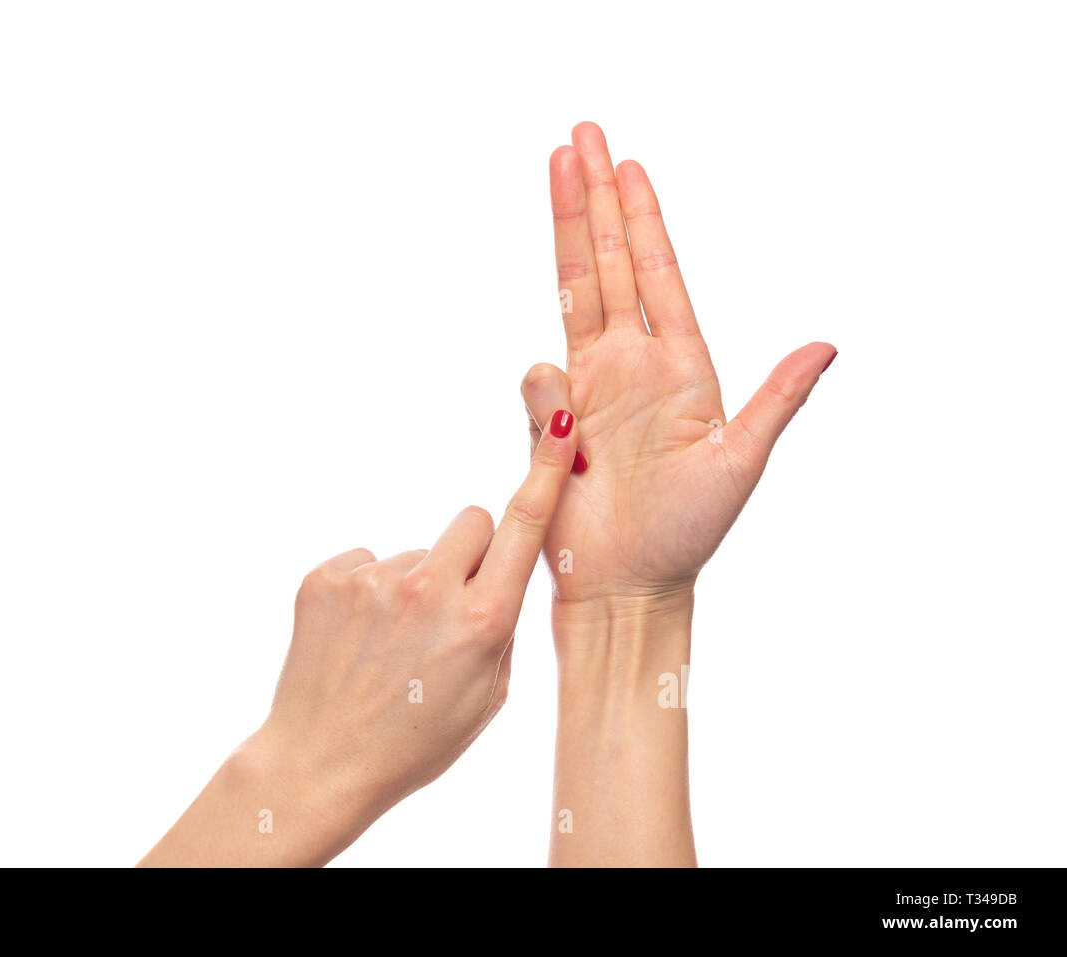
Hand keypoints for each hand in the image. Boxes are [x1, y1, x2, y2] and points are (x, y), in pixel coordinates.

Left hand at [141, 408, 579, 865]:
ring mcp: (372, 581)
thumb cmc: (414, 742)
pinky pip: (365, 562)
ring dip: (411, 587)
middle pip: (472, 520)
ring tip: (386, 648)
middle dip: (471, 553)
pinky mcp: (325, 579)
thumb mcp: (487, 698)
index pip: (524, 527)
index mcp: (481, 621)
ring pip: (415, 553)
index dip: (546, 473)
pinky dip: (365, 593)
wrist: (320, 763)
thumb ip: (501, 627)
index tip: (560, 426)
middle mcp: (428, 590)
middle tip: (450, 606)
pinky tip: (355, 640)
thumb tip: (498, 576)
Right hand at [521, 122, 835, 610]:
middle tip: (579, 137)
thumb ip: (778, 398)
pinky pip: (541, 383)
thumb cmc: (689, 533)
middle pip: (608, 263)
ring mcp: (589, 389)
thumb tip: (828, 345)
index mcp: (682, 368)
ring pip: (571, 291)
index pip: (658, 276)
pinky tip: (568, 421)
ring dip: (567, 229)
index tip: (627, 166)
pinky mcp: (553, 422)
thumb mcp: (743, 461)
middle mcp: (632, 366)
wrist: (628, 585)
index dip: (643, 219)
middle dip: (596, 198)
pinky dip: (546, 388)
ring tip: (556, 170)